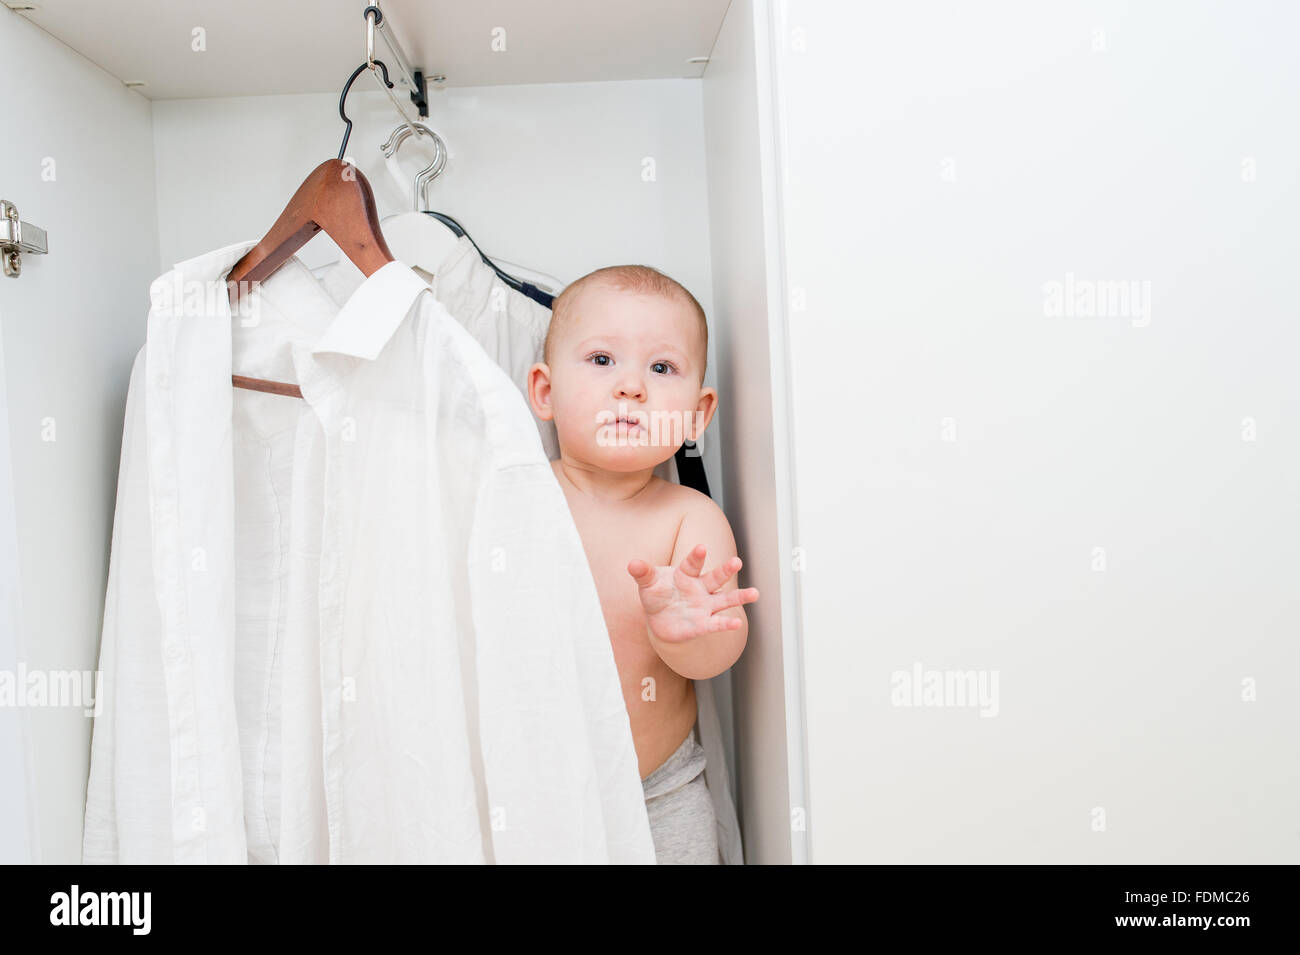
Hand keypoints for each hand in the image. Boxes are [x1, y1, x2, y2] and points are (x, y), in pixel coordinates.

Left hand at [627, 545, 758, 643]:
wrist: (659, 620)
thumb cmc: (657, 595)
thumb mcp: (648, 584)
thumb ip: (643, 573)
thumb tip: (632, 564)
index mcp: (686, 575)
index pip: (692, 564)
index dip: (696, 556)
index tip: (701, 547)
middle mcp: (700, 589)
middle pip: (715, 578)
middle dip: (726, 570)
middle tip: (737, 562)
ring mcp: (704, 606)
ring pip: (725, 600)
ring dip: (739, 597)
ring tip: (754, 593)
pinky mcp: (703, 624)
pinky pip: (716, 624)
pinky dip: (726, 624)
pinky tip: (737, 623)